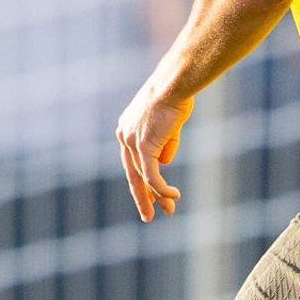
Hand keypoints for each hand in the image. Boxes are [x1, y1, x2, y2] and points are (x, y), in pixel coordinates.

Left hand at [116, 85, 193, 221]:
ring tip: (168, 210)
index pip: (131, 161)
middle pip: (132, 174)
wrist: (174, 84)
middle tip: (149, 215)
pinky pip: (151, 175)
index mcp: (126, 129)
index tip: (151, 195)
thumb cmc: (175, 97)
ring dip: (156, 196)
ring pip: (143, 177)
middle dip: (143, 196)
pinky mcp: (144, 147)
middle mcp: (124, 136)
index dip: (141, 180)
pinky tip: (173, 196)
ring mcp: (131, 142)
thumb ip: (165, 143)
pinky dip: (162, 188)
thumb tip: (165, 162)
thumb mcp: (169, 124)